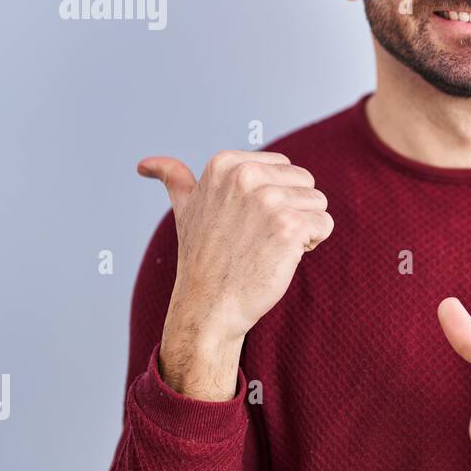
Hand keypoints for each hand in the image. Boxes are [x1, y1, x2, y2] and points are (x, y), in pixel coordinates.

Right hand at [139, 150, 333, 398]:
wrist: (209, 307)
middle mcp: (246, 175)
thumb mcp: (185, 211)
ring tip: (269, 247)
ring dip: (303, 229)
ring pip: (318, 203)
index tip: (246, 221)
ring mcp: (268, 199)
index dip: (275, 197)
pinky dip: (312, 243)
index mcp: (225, 164)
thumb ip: (175, 180)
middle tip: (258, 238)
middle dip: (292, 210)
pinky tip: (283, 257)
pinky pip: (324, 224)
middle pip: (305, 182)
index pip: (284, 166)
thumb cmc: (203, 260)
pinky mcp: (289, 225)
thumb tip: (145, 164)